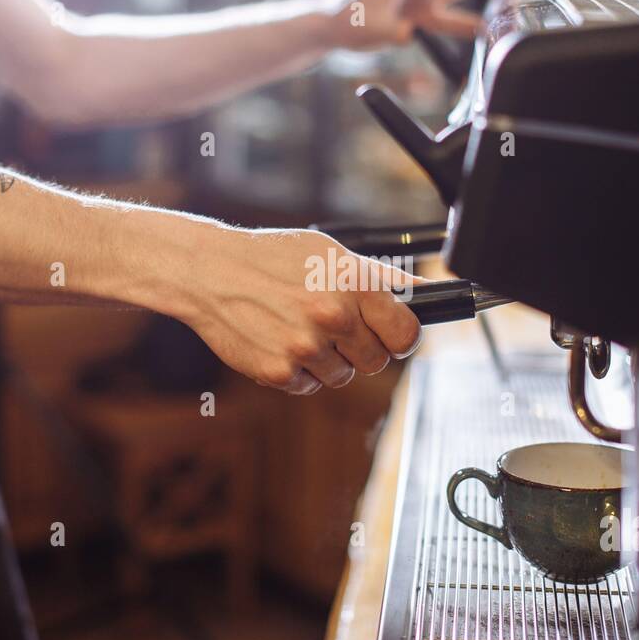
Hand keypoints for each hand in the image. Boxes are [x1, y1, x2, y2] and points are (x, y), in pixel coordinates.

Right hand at [183, 228, 424, 394]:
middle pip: (376, 361)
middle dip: (362, 348)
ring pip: (342, 376)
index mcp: (354, 284)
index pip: (407, 333)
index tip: (392, 334)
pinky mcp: (278, 371)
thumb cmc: (272, 258)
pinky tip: (280, 340)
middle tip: (336, 328)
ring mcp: (305, 348)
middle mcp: (333, 317)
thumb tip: (427, 292)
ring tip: (301, 329)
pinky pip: (308, 386)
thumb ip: (379, 276)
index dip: (401, 336)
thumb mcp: (331, 253)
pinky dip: (299, 371)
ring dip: (328, 360)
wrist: (211, 272)